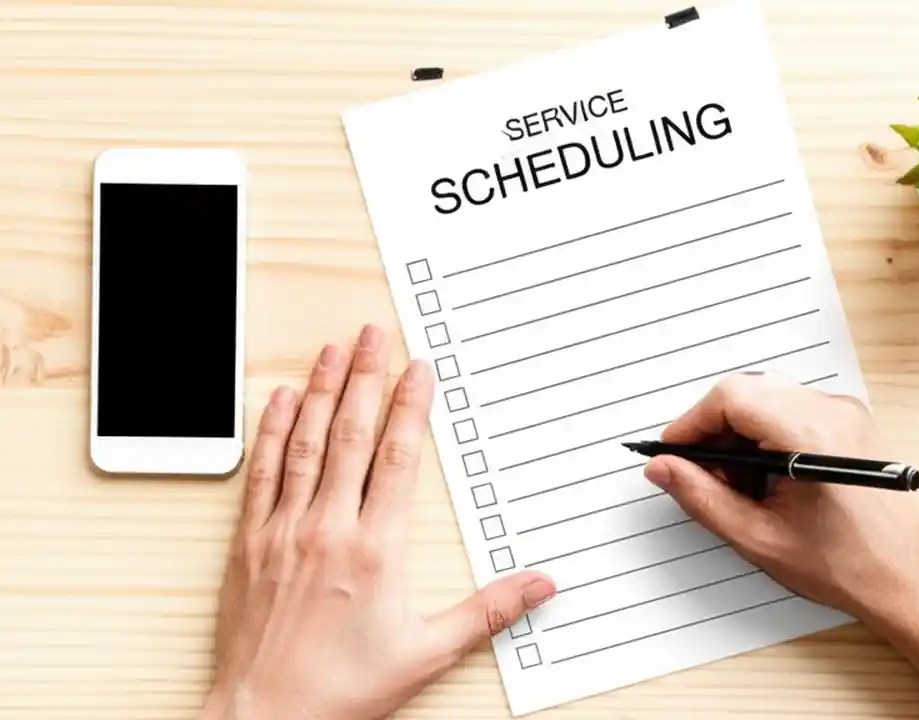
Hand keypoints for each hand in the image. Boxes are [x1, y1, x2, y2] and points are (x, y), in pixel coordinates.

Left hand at [201, 325, 555, 719]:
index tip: (418, 370)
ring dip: (317, 391)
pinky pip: (261, 474)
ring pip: (303, 443)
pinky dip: (270, 432)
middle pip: (349, 435)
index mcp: (376, 548)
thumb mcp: (427, 652)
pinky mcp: (249, 543)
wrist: (266, 717)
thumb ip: (488, 611)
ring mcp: (283, 531)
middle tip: (372, 334)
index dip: (409, 407)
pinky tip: (276, 402)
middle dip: (364, 377)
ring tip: (330, 350)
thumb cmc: (342, 688)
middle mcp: (327, 528)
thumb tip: (541, 586)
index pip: (397, 458)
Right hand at [642, 373, 918, 620]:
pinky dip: (766, 439)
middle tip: (704, 477)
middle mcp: (833, 412)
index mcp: (813, 435)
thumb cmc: (851, 566)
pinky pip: (792, 410)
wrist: (908, 578)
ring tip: (741, 488)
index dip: (692, 423)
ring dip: (740, 437)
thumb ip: (703, 498)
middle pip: (748, 393)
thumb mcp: (759, 538)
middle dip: (715, 432)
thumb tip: (665, 469)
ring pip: (767, 400)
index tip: (673, 452)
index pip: (732, 397)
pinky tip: (767, 482)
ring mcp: (846, 414)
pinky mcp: (851, 423)